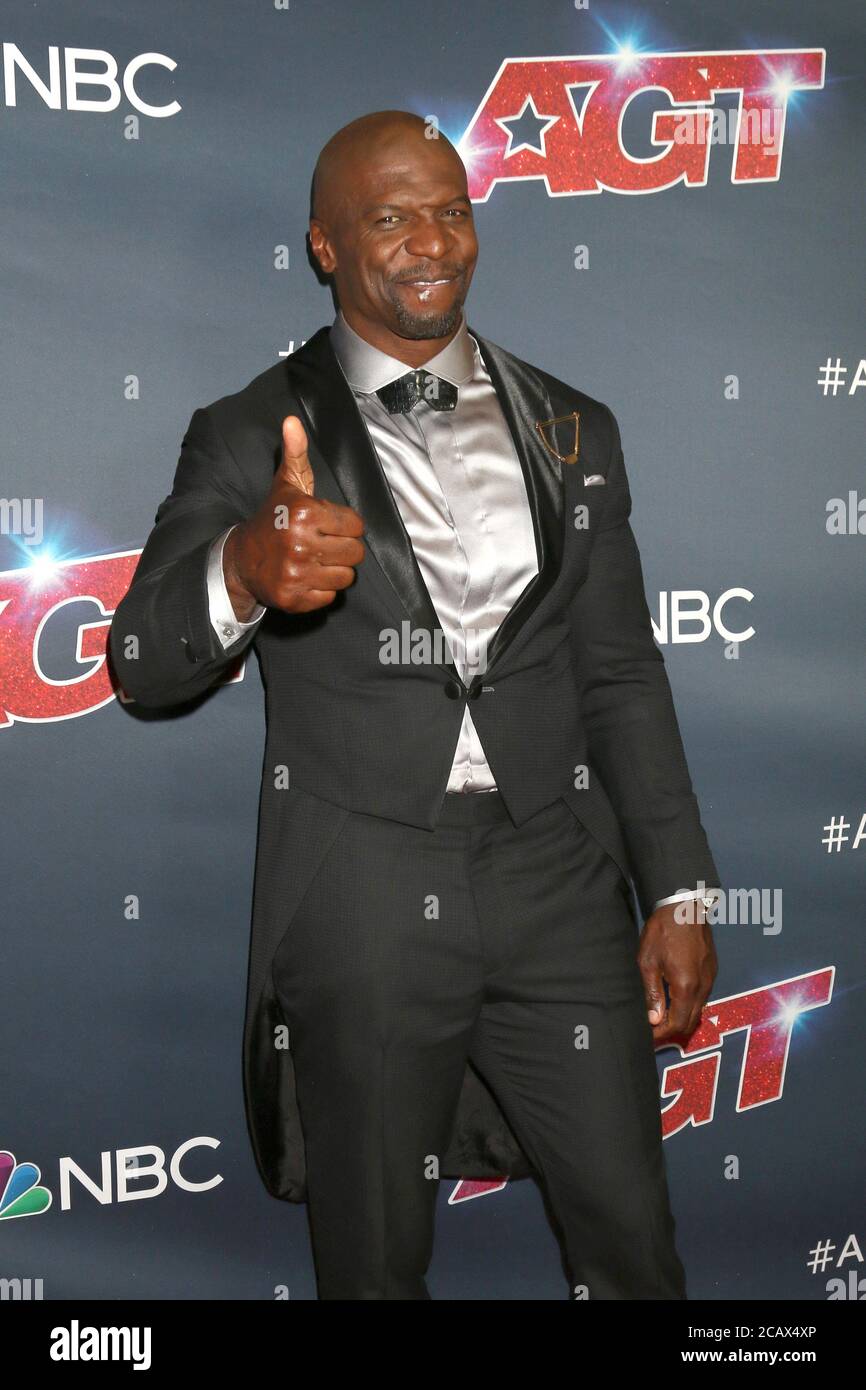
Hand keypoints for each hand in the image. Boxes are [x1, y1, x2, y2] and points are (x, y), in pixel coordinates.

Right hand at [223, 415, 364, 619]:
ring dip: (334, 570)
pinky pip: (330, 597)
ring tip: (315, 560)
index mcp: (305, 513)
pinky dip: (321, 590)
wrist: (240, 559)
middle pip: (355, 553)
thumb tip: (291, 420)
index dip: (345, 525)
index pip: (356, 525)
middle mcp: (301, 544)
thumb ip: (296, 454)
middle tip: (323, 544)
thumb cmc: (272, 519)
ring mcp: (297, 574)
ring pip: (346, 577)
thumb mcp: (285, 485)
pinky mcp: (295, 598)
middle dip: (343, 548)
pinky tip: (306, 576)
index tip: (327, 525)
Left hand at [637, 902, 717, 1042]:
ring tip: (661, 1015)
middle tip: (653, 1029)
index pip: (677, 1024)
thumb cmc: (663, 931)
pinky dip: (689, 1004)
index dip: (662, 1034)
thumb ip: (652, 993)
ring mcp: (710, 979)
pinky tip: (674, 998)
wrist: (685, 906)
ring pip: (698, 1010)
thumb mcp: (648, 962)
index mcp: (686, 987)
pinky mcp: (712, 971)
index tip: (648, 1036)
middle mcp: (703, 987)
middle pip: (691, 1022)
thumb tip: (654, 1020)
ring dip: (681, 1017)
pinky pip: (702, 996)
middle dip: (672, 1030)